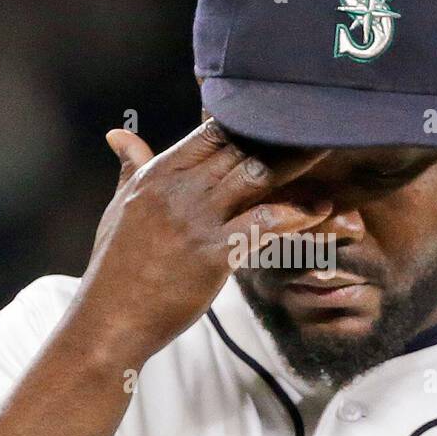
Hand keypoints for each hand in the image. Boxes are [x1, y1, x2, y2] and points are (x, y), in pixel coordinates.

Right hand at [76, 118, 331, 364]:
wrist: (108, 320)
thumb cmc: (115, 268)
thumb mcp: (119, 209)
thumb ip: (131, 169)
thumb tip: (118, 134)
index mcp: (156, 174)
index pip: (212, 131)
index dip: (249, 120)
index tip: (281, 115)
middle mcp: (177, 189)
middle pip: (240, 147)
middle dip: (281, 136)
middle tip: (320, 126)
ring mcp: (195, 220)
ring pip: (257, 177)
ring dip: (297, 165)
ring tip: (329, 154)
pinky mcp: (213, 253)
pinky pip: (264, 224)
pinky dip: (297, 214)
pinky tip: (322, 209)